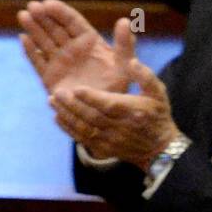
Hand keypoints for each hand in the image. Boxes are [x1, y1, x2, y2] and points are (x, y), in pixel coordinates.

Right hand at [19, 0, 134, 98]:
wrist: (103, 112)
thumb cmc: (118, 87)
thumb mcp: (125, 65)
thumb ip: (125, 44)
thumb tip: (125, 21)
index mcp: (88, 41)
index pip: (71, 21)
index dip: (59, 12)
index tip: (47, 4)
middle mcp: (72, 49)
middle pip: (54, 28)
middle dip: (43, 17)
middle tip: (31, 6)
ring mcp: (60, 62)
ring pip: (44, 41)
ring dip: (33, 28)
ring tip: (23, 15)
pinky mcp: (50, 78)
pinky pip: (38, 62)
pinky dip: (30, 51)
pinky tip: (23, 39)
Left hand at [50, 58, 179, 170]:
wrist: (159, 148)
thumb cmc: (157, 114)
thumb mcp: (158, 92)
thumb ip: (144, 75)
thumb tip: (132, 61)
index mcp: (134, 111)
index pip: (110, 105)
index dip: (92, 98)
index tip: (76, 88)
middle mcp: (121, 128)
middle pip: (93, 117)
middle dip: (73, 105)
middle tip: (57, 93)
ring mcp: (111, 141)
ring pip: (85, 129)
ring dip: (67, 116)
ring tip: (52, 101)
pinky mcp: (103, 150)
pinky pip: (82, 139)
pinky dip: (68, 129)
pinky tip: (58, 117)